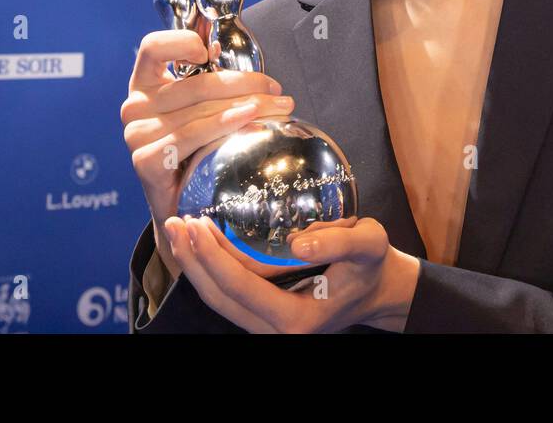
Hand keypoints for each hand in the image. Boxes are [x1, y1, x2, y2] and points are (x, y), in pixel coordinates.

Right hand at [120, 28, 294, 278]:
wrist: (181, 207)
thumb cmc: (195, 150)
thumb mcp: (199, 108)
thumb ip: (208, 79)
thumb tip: (229, 53)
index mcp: (144, 84)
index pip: (153, 48)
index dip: (181, 42)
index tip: (210, 51)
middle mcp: (135, 107)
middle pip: (195, 83)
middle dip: (246, 84)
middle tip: (278, 91)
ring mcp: (136, 134)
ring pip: (202, 109)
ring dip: (248, 105)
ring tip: (279, 108)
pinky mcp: (145, 160)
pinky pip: (194, 135)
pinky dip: (226, 126)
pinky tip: (251, 121)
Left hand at [163, 214, 421, 332]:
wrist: (376, 292)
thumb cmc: (371, 266)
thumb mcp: (369, 244)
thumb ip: (341, 242)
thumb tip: (298, 243)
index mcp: (295, 318)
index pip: (241, 287)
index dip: (213, 257)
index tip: (197, 223)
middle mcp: (274, 330)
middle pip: (219, 297)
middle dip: (192, 261)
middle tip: (176, 222)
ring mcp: (265, 326)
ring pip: (217, 300)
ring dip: (194, 266)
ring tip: (177, 231)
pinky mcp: (262, 315)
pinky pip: (227, 295)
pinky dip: (209, 270)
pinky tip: (199, 244)